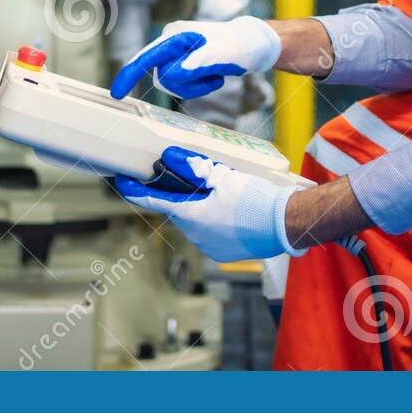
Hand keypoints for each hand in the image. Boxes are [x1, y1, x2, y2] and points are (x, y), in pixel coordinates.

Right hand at [109, 16, 280, 99]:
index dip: (128, 76)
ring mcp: (177, 56)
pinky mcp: (184, 65)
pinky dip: (200, 87)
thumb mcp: (219, 54)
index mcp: (173, 37)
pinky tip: (214, 77)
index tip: (116, 95)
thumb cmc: (237, 45)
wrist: (253, 45)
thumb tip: (174, 75)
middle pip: (162, 78)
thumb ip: (196, 64)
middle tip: (211, 75)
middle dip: (186, 83)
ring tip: (215, 74)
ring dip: (195, 87)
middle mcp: (170, 46)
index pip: (145, 58)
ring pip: (173, 86)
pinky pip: (183, 87)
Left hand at [115, 147, 303, 262]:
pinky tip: (230, 210)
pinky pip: (210, 234)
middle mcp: (196, 236)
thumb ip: (195, 168)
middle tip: (192, 179)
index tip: (123, 183)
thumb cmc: (257, 199)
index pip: (156, 200)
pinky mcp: (225, 253)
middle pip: (179, 210)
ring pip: (195, 222)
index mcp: (192, 216)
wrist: (289, 223)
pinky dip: (214, 221)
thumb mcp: (225, 176)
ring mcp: (211, 248)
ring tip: (221, 193)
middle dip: (182, 195)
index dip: (137, 191)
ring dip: (200, 208)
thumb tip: (171, 159)